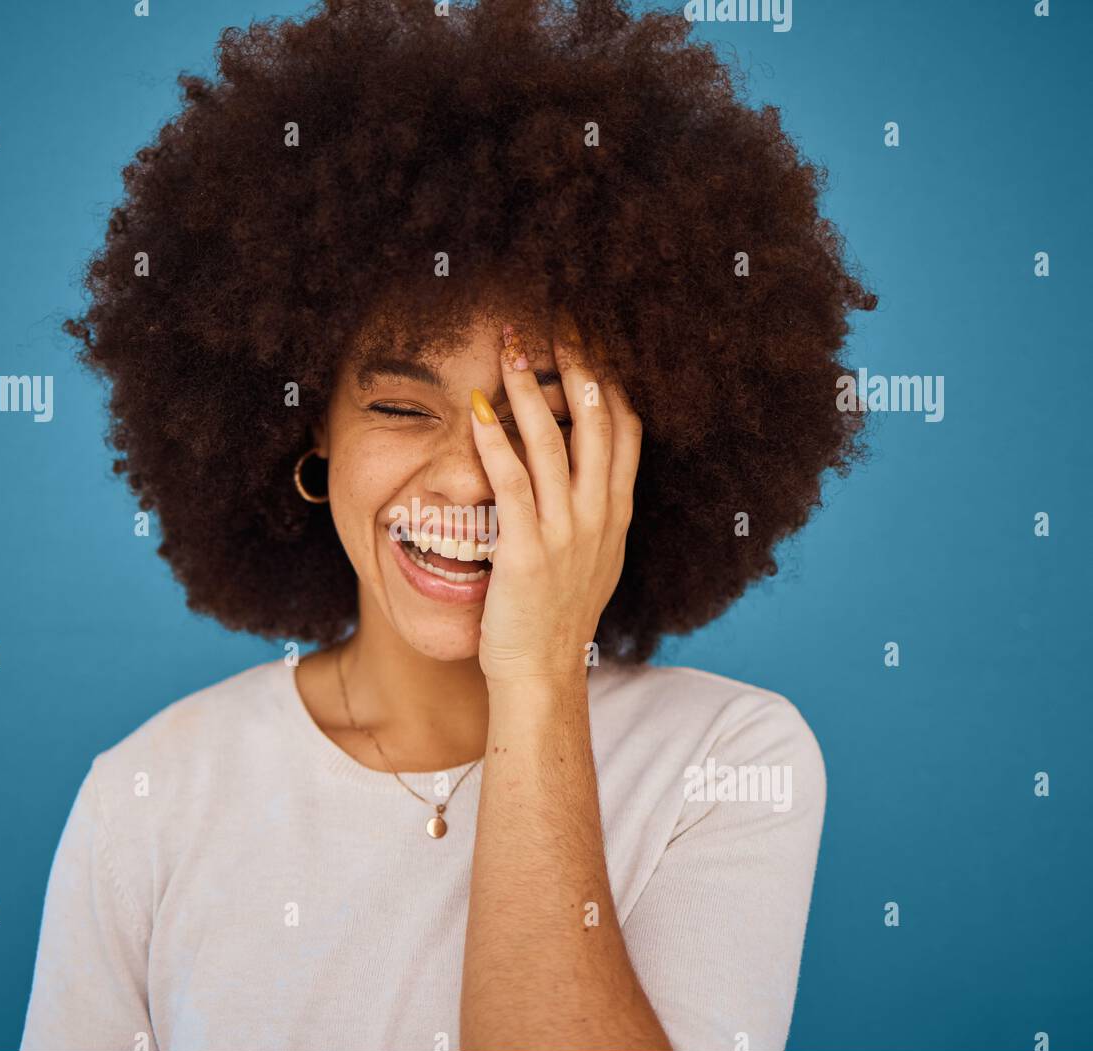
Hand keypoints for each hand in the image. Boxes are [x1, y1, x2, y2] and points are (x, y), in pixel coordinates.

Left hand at [469, 313, 642, 685]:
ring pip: (554, 442)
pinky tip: (477, 409)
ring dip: (530, 388)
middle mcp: (599, 516)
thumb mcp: (590, 562)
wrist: (543, 676)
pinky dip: (494, 441)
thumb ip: (591, 518)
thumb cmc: (556, 621)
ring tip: (511, 346)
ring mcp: (567, 533)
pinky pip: (512, 483)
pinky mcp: (528, 551)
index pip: (626, 430)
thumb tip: (583, 484)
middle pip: (597, 421)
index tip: (590, 343)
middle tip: (556, 322)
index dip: (610, 381)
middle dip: (577, 366)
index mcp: (616, 515)